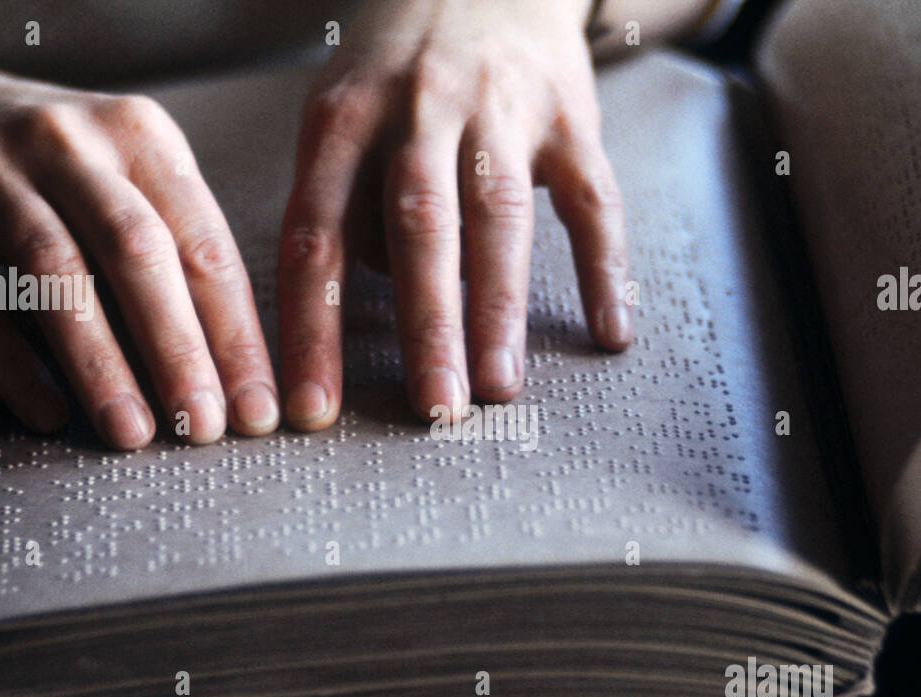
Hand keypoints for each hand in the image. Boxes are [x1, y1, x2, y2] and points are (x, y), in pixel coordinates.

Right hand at [0, 36, 276, 448]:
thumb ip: (175, 247)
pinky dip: (11, 362)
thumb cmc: (47, 165)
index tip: (258, 409)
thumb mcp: (123, 173)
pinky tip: (47, 414)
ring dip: (100, 363)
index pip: (206, 246)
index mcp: (141, 135)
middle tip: (203, 428)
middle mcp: (70, 141)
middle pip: (139, 255)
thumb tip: (236, 371)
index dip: (237, 335)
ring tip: (133, 432)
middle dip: (179, 352)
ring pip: (57, 272)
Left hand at [277, 0, 632, 429]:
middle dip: (424, 324)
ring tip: (499, 386)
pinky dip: (604, 266)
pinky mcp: (568, 115)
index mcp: (344, 117)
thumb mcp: (342, 112)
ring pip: (498, 215)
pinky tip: (610, 330)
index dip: (311, 330)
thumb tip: (354, 297)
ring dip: (499, 307)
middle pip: (417, 227)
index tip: (310, 408)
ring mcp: (498, 109)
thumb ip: (340, 201)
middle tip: (432, 408)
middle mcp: (418, 108)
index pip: (316, 238)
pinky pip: (593, 197)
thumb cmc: (399, 65)